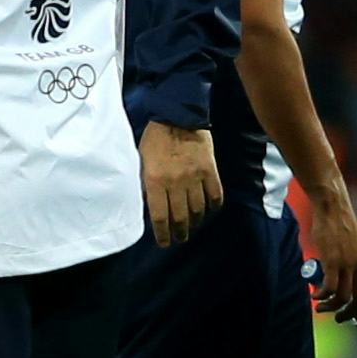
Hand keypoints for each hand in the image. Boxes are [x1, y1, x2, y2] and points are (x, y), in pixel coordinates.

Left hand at [141, 122, 217, 245]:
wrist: (177, 115)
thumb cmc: (155, 138)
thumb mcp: (141, 160)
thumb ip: (145, 183)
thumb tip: (147, 205)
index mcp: (155, 181)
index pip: (160, 217)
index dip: (162, 234)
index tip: (164, 242)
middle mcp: (176, 183)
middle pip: (180, 217)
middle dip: (180, 232)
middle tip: (179, 239)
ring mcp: (195, 177)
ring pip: (198, 210)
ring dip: (195, 222)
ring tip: (192, 227)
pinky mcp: (210, 170)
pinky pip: (215, 195)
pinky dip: (213, 206)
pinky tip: (209, 211)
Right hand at [297, 186, 356, 317]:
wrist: (332, 207)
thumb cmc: (339, 223)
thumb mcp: (355, 245)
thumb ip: (354, 261)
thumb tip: (343, 277)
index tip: (354, 314)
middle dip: (349, 314)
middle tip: (337, 317)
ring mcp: (347, 264)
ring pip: (343, 297)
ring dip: (331, 307)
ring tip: (320, 306)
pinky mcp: (332, 261)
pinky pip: (329, 288)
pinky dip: (321, 296)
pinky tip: (315, 295)